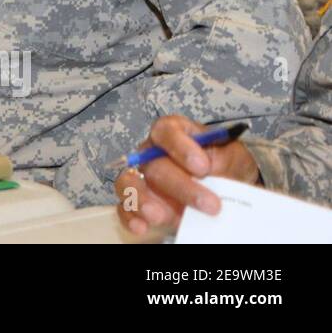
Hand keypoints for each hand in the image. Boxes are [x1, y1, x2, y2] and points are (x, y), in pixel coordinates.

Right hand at [114, 115, 260, 234]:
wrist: (227, 185)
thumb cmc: (225, 164)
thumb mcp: (233, 155)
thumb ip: (223, 157)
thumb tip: (211, 166)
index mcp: (174, 133)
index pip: (166, 131)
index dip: (180, 147)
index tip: (203, 167)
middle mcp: (152, 152)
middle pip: (154, 164)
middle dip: (181, 186)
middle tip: (210, 205)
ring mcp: (143, 177)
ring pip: (128, 182)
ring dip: (142, 199)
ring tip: (159, 216)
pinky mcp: (139, 201)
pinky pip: (125, 206)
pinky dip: (130, 216)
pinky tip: (141, 226)